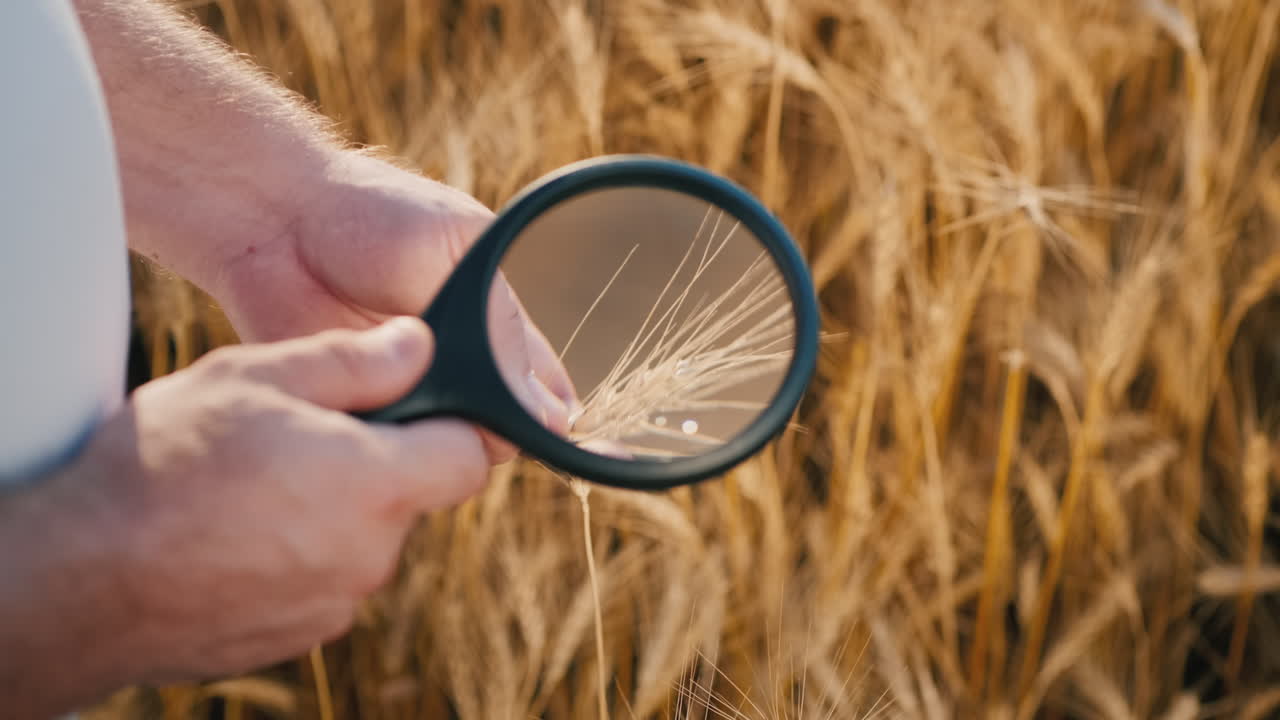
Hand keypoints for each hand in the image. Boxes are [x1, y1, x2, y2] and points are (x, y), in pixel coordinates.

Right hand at [0, 317, 487, 714]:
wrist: (81, 578)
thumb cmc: (165, 466)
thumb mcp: (255, 378)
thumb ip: (353, 361)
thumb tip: (419, 345)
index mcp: (377, 484)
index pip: (470, 456)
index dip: (450, 424)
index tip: (409, 406)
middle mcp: (371, 554)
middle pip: (410, 495)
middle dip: (374, 462)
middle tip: (299, 436)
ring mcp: (335, 603)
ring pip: (363, 539)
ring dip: (330, 509)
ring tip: (252, 485)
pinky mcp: (297, 635)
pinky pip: (322, 579)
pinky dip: (296, 554)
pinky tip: (234, 533)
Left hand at [213, 151, 577, 458]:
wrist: (273, 216)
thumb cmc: (370, 213)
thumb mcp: (454, 249)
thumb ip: (497, 322)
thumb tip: (542, 408)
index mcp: (493, 324)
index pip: (540, 389)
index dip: (548, 418)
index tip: (550, 436)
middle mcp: (454, 366)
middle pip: (496, 428)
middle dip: (495, 433)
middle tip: (477, 423)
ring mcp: (404, 391)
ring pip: (441, 447)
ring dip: (441, 441)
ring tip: (426, 414)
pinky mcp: (356, 411)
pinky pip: (385, 450)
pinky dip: (389, 449)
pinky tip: (387, 430)